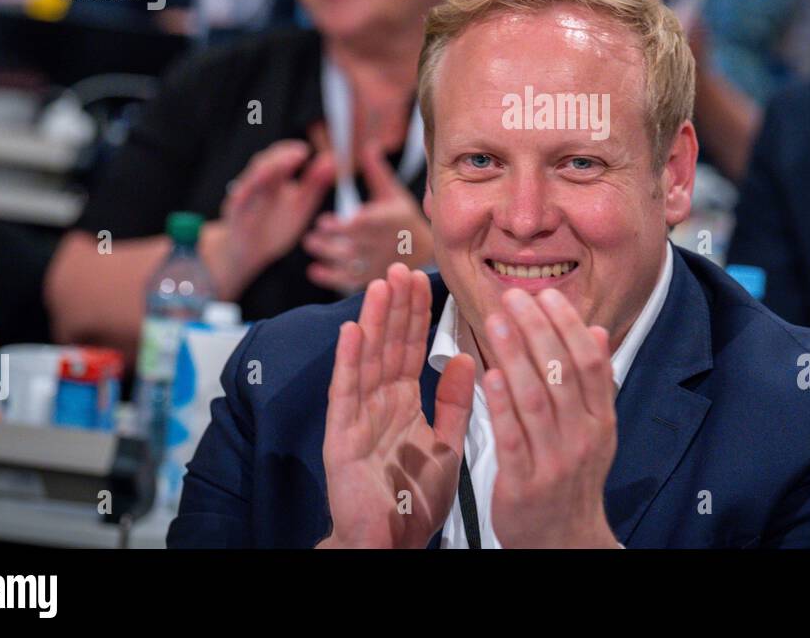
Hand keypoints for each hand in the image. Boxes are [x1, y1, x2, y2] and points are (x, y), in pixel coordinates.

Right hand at [220, 140, 335, 294]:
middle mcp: (257, 184)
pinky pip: (238, 202)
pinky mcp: (235, 215)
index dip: (292, 151)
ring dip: (267, 170)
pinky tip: (254, 187)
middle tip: (301, 152)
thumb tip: (332, 160)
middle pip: (265, 163)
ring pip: (252, 179)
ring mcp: (244, 198)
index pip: (281, 158)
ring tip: (283, 164)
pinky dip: (246, 193)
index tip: (307, 150)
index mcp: (274, 180)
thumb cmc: (275, 226)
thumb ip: (315, 184)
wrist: (249, 253)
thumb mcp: (301, 205)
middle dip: (281, 157)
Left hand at [302, 144, 433, 292]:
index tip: (330, 220)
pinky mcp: (372, 277)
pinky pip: (350, 281)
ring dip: (328, 255)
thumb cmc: (404, 219)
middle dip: (333, 239)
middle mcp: (385, 243)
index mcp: (391, 219)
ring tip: (310, 244)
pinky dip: (331, 278)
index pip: (371, 223)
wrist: (424, 253)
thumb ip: (377, 172)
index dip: (353, 224)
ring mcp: (379, 262)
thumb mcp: (394, 193)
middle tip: (313, 233)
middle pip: (357, 243)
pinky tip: (315, 271)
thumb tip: (368, 146)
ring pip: (351, 262)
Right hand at [317, 263, 474, 547]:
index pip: (410, 349)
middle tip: (401, 267)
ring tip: (380, 286)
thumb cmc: (414, 500)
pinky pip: (346, 394)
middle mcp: (377, 404)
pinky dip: (348, 362)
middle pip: (387, 345)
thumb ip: (456, 402)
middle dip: (394, 306)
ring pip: (366, 360)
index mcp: (402, 404)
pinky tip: (351, 332)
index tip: (422, 279)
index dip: (416, 314)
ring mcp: (357, 418)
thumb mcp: (446, 443)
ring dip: (372, 322)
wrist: (391, 543)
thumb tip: (468, 359)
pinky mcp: (341, 438)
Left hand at [480, 288, 619, 548]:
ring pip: (536, 399)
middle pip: (562, 373)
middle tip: (514, 297)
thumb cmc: (572, 481)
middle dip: (538, 329)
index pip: (590, 363)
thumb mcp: (594, 431)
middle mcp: (583, 439)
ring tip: (496, 321)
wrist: (563, 543)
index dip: (569, 325)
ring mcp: (555, 462)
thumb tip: (595, 329)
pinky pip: (514, 438)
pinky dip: (502, 405)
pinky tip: (488, 375)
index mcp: (601, 422)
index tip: (547, 295)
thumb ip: (593, 383)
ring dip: (516, 355)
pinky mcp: (524, 485)